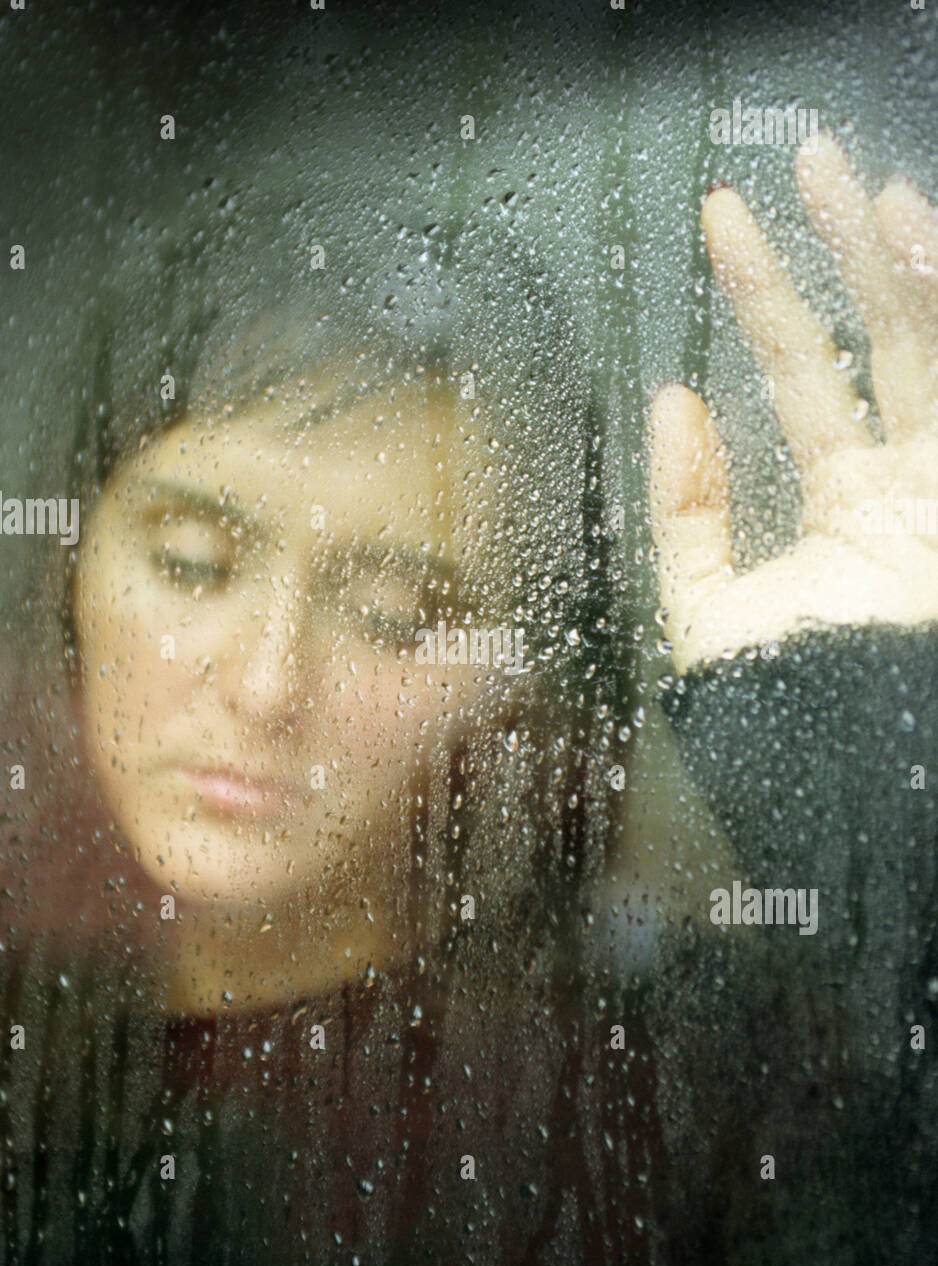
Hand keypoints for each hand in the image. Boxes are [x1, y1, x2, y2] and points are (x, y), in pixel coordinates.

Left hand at [649, 133, 937, 675]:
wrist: (854, 769)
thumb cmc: (786, 707)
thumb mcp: (707, 610)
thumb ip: (685, 514)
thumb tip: (670, 404)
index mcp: (845, 504)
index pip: (804, 372)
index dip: (768, 293)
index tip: (723, 224)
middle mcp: (908, 480)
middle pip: (879, 339)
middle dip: (841, 251)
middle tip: (807, 163)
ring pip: (932, 348)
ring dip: (905, 266)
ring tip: (867, 189)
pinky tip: (921, 245)